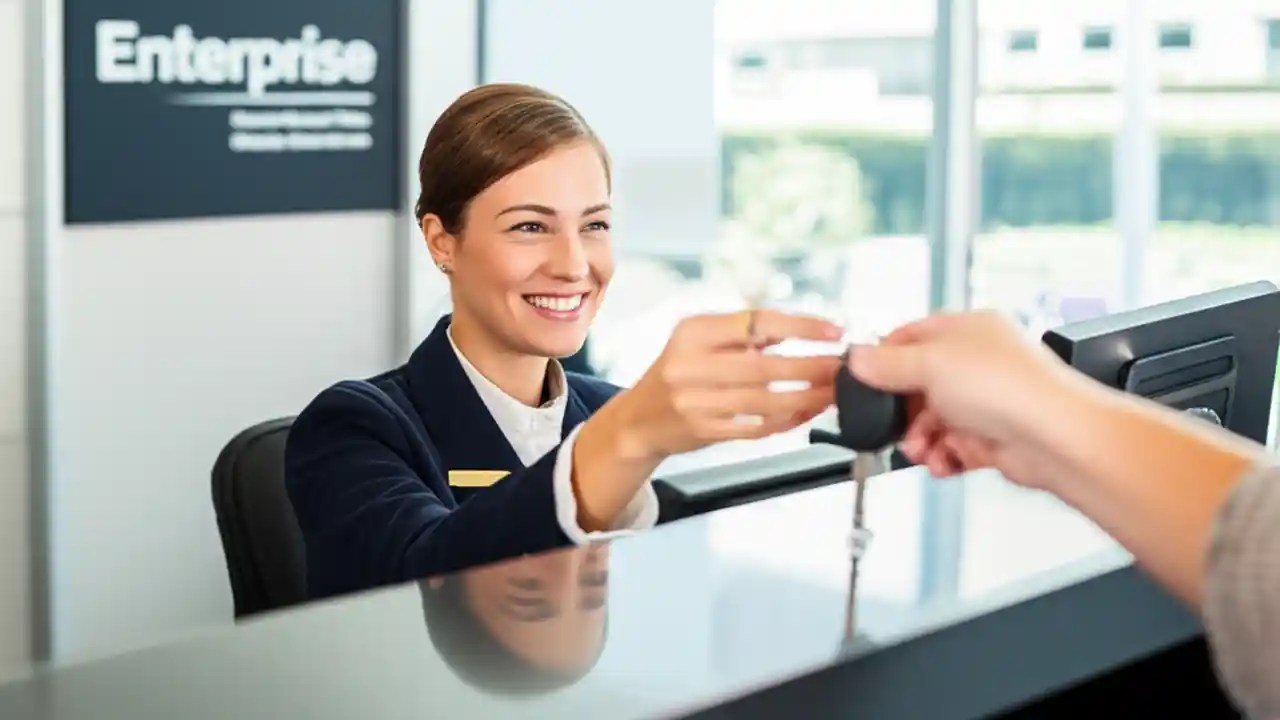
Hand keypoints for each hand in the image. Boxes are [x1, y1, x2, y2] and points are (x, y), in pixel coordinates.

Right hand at [617, 309, 844, 459]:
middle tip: (844, 367)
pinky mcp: (705, 431)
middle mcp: (691, 365)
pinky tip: (807, 413)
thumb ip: (743, 335)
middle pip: (766, 366)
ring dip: (807, 398)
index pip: (756, 322)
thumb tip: (802, 330)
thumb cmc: (678, 372)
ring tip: (834, 392)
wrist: (639, 420)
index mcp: (693, 331)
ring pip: (767, 401)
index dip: (801, 327)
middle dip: (812, 368)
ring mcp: (696, 402)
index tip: (834, 331)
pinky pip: (757, 427)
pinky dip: (788, 421)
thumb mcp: (699, 340)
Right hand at [847, 311, 1086, 486]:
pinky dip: (942, 457)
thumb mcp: (930, 365)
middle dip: (902, 411)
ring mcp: (986, 402)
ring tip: (920, 450)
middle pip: (919, 385)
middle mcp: (977, 363)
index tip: (865, 379)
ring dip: (920, 439)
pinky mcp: (992, 437)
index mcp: (967, 331)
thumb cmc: (1010, 389)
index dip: (885, 358)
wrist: (1055, 438)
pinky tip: (941, 461)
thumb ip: (888, 364)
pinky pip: (953, 448)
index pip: (912, 337)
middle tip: (891, 424)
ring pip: (933, 421)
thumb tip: (858, 358)